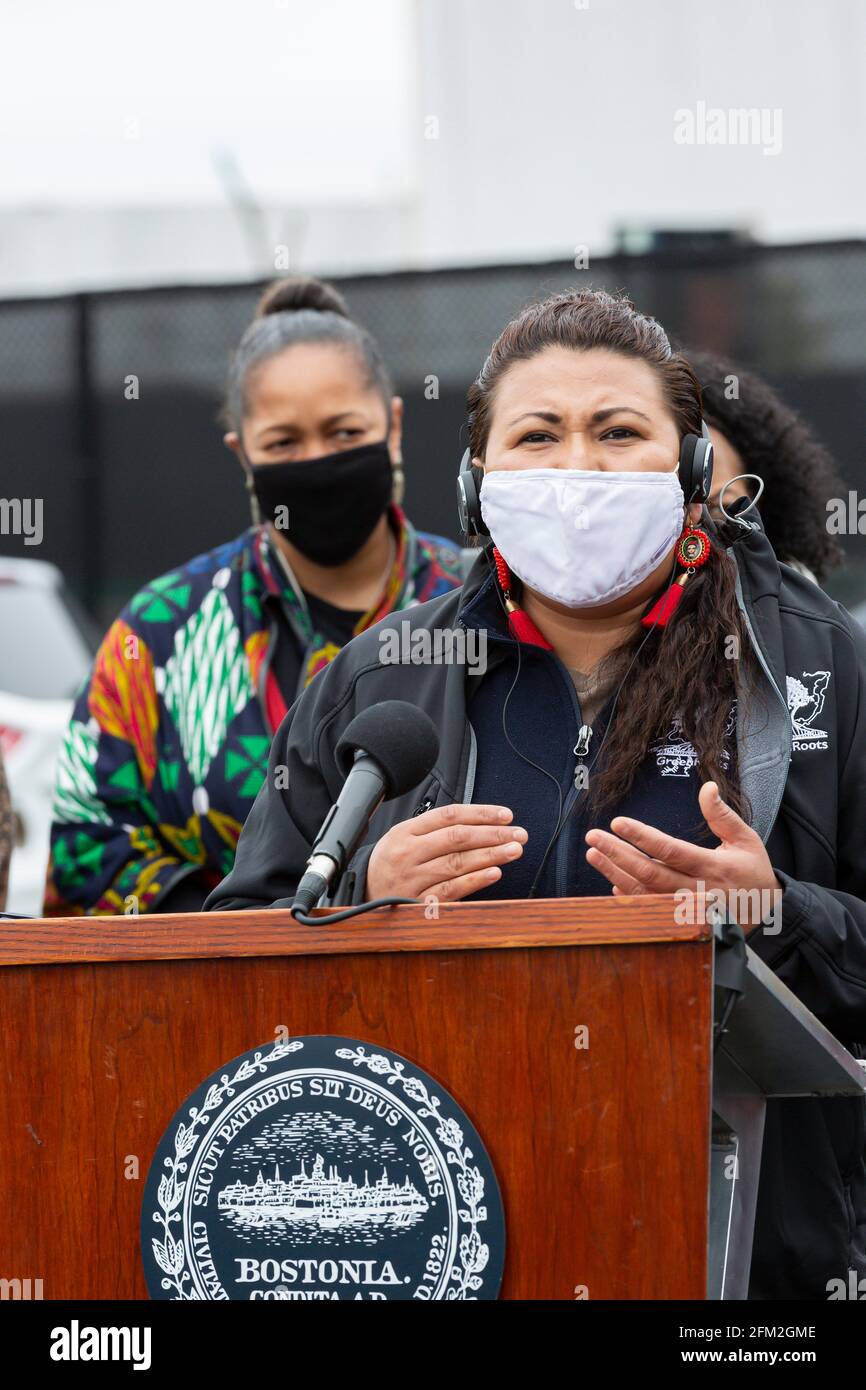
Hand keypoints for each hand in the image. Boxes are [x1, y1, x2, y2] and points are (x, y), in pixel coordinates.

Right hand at [367, 803, 526, 902]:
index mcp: (404, 832)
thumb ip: (434, 830)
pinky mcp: (418, 904)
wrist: (361, 901)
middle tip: (519, 833)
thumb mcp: (402, 840)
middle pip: (457, 837)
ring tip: (514, 850)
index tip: (506, 815)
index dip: (481, 813)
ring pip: (457, 862)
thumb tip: (480, 823)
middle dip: (493, 834)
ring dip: (491, 854)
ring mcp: (413, 879)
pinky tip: (494, 873)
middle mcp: (408, 854)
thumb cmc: (389, 868)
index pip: (449, 815)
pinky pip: (451, 891)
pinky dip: (474, 881)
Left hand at [584, 781, 781, 926]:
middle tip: (593, 837)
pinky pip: (649, 911)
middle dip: (618, 854)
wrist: (767, 914)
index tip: (618, 823)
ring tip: (593, 855)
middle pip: (650, 872)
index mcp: (713, 867)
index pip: (670, 850)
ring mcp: (687, 910)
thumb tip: (707, 787)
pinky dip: (628, 898)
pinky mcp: (681, 921)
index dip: (642, 837)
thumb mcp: (745, 840)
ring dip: (615, 874)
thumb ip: (722, 815)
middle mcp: (697, 890)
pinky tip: (611, 882)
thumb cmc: (754, 872)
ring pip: (644, 893)